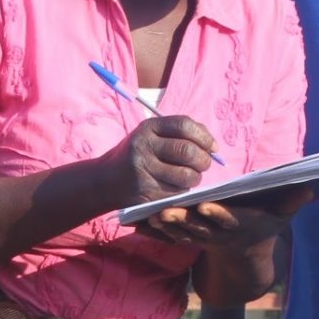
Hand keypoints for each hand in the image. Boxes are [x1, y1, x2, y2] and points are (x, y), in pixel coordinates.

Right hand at [102, 113, 217, 211]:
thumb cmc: (137, 155)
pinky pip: (176, 193)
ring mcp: (143, 171)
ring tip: (190, 177)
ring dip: (195, 178)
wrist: (105, 180)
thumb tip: (212, 145)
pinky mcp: (145, 192)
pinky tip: (174, 187)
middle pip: (187, 151)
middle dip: (203, 160)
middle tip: (204, 165)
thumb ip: (179, 134)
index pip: (184, 125)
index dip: (204, 136)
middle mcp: (143, 146)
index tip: (213, 147)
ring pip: (185, 176)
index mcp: (148, 128)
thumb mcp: (151, 136)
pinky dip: (182, 191)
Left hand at [135, 190, 310, 247]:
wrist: (245, 252)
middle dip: (181, 220)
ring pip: (178, 234)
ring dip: (163, 226)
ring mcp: (199, 238)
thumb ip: (291, 202)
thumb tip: (308, 188)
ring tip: (147, 215)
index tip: (205, 207)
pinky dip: (151, 232)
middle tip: (165, 211)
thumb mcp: (282, 214)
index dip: (216, 215)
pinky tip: (134, 223)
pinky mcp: (185, 238)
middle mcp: (216, 234)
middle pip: (196, 228)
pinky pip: (165, 237)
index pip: (227, 220)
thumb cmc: (264, 223)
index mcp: (238, 225)